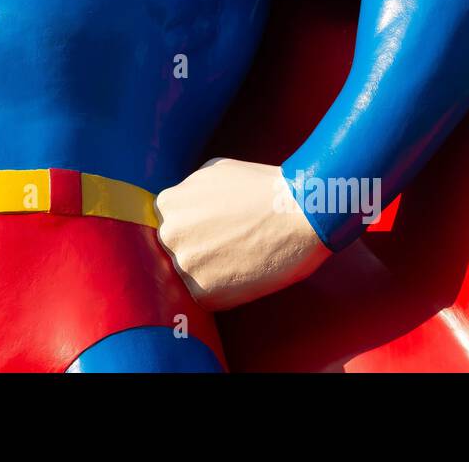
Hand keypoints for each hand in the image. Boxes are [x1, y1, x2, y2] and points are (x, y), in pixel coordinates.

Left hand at [155, 158, 331, 310]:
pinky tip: (247, 272)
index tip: (215, 230)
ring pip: (191, 274)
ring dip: (212, 271)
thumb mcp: (212, 173)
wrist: (300, 212)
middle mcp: (170, 234)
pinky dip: (226, 290)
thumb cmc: (264, 188)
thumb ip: (189, 192)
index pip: (170, 224)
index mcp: (168, 204)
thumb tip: (179, 206)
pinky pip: (207, 296)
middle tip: (230, 245)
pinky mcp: (205, 292)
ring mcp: (185, 264)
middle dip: (199, 248)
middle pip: (177, 249)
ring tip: (242, 257)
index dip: (194, 228)